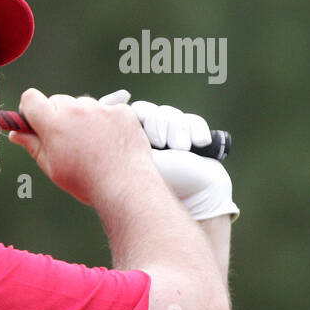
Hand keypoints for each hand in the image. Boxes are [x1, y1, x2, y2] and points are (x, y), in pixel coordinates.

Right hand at [8, 88, 153, 205]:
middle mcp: (76, 109)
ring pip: (83, 104)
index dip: (30, 108)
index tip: (35, 121)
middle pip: (57, 100)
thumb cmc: (86, 181)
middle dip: (57, 115)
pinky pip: (107, 109)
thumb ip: (32, 145)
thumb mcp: (52, 167)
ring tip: (93, 144)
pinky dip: (106, 121)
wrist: (127, 186)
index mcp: (54, 123)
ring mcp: (101, 108)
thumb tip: (16, 133)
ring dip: (83, 117)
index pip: (30, 97)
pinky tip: (110, 141)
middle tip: (67, 140)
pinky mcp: (121, 110)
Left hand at [98, 90, 238, 221]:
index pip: (134, 113)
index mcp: (131, 140)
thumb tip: (110, 118)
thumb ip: (121, 140)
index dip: (144, 119)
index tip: (153, 140)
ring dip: (179, 130)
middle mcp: (149, 136)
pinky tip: (198, 144)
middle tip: (166, 146)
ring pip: (172, 114)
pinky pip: (192, 119)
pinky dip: (196, 130)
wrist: (195, 197)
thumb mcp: (134, 160)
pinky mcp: (192, 136)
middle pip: (153, 111)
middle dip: (161, 126)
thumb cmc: (159, 182)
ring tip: (182, 149)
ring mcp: (171, 135)